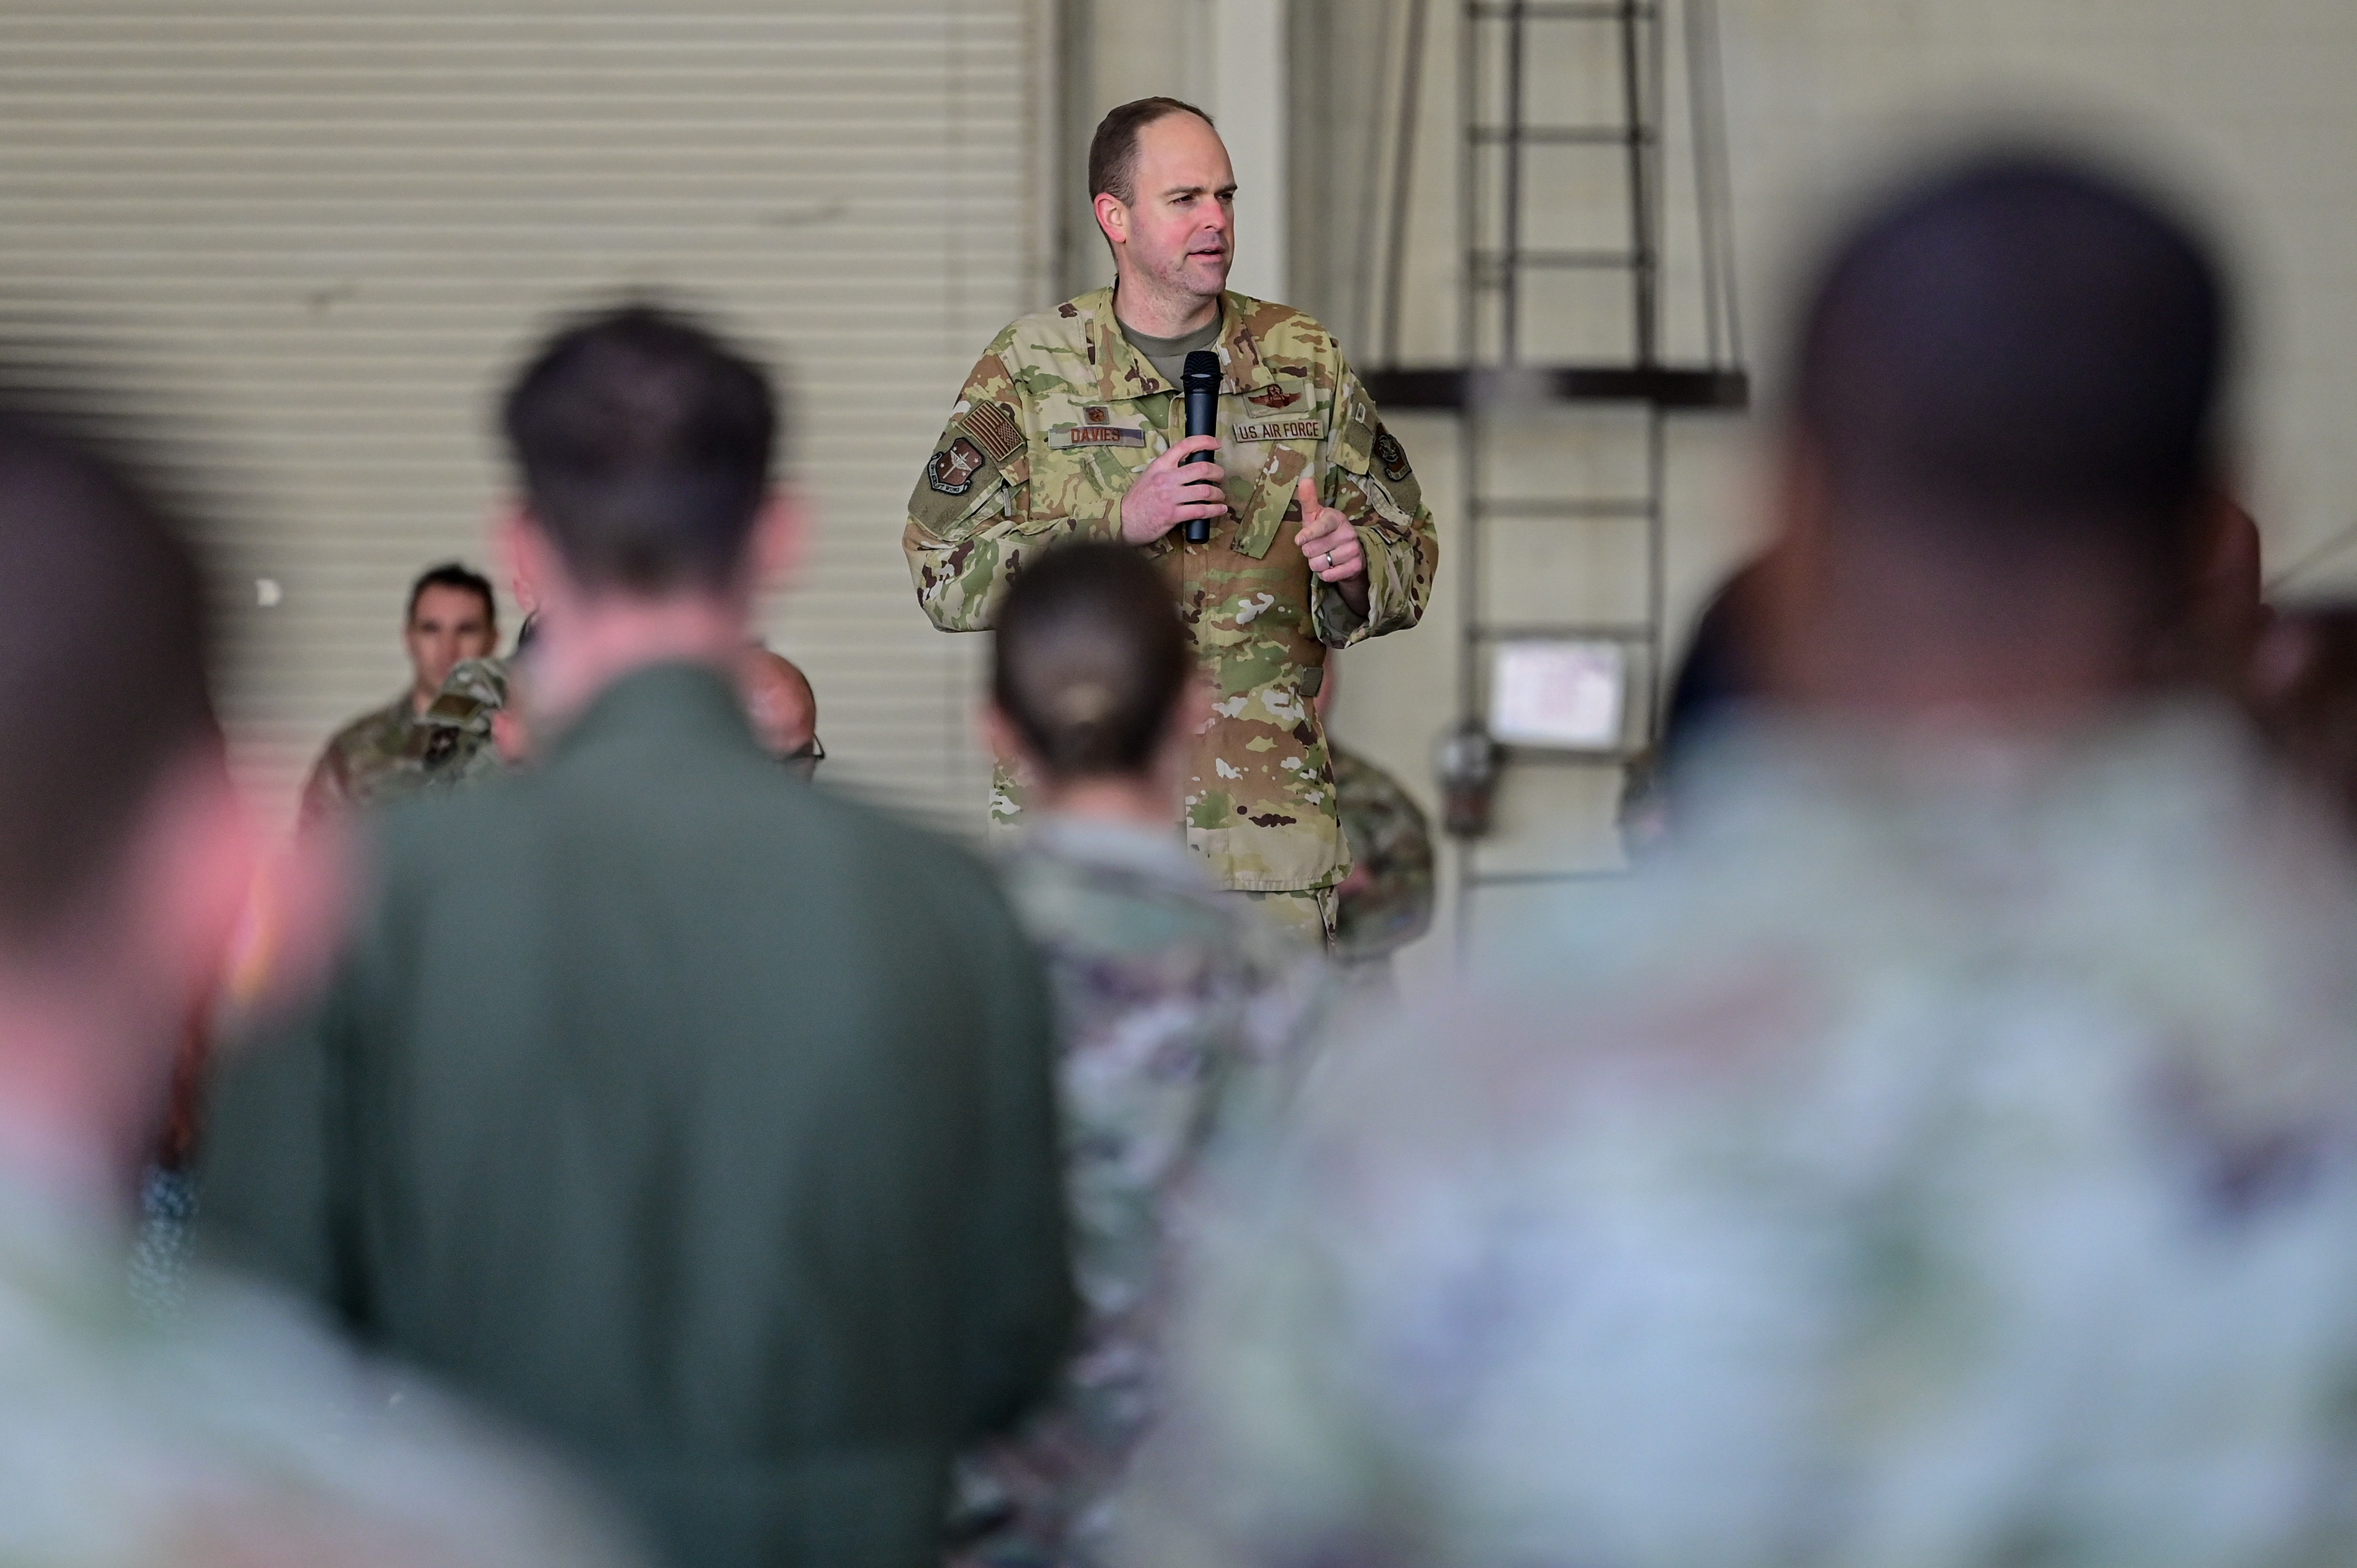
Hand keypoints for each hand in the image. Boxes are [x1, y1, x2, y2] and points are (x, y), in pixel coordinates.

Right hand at [1119, 435, 1226, 544]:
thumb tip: (1191, 464)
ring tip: (1219, 495)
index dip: (1204, 441)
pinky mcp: (1173, 515)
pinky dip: (1215, 510)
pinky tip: (1220, 509)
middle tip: (1220, 476)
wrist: (1125, 520)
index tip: (1216, 444)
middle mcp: (1166, 478)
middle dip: (1217, 472)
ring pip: (1205, 490)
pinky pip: (1201, 510)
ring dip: (1218, 493)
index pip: (1184, 446)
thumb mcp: (1150, 475)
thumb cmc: (1139, 499)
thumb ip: (1168, 468)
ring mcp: (1170, 497)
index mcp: (1160, 465)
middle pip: (1201, 468)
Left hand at [1295, 476, 1370, 615]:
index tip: (1299, 540)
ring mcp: (1353, 550)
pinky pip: (1329, 576)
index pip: (1321, 526)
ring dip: (1316, 564)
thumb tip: (1304, 478)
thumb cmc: (1326, 532)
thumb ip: (1308, 499)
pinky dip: (1325, 574)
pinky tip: (1331, 567)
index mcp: (1337, 518)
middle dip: (1309, 552)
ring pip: (1319, 564)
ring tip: (1325, 557)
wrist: (1350, 553)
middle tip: (1317, 548)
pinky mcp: (1355, 566)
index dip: (1309, 534)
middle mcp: (1348, 533)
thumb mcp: (1316, 516)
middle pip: (1312, 550)